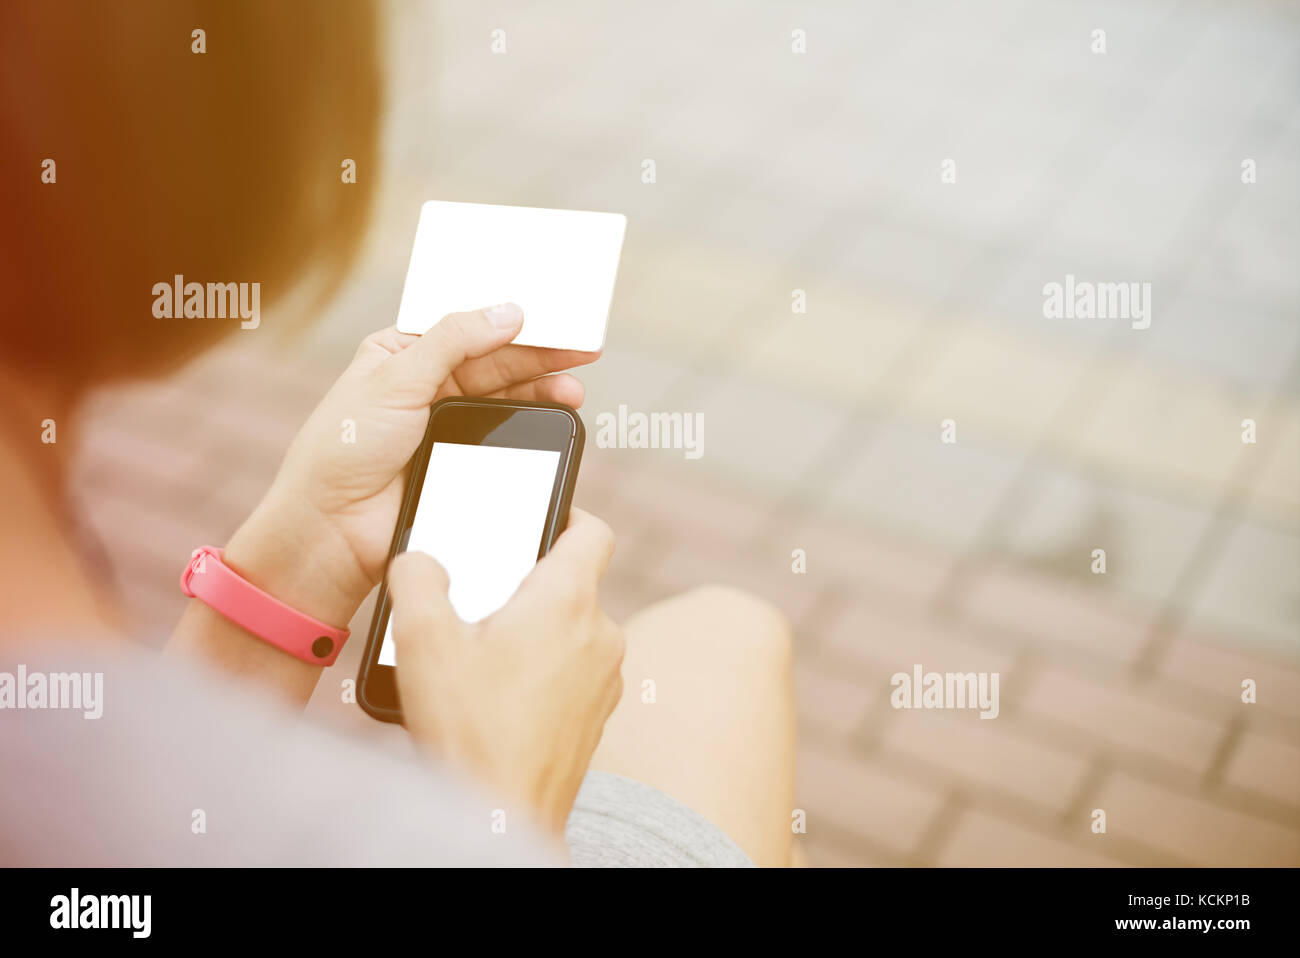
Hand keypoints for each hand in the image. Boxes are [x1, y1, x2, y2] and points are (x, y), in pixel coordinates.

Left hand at [222, 304, 596, 628]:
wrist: (332, 527)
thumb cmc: (343, 447)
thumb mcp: (396, 377)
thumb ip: (454, 341)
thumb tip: (508, 312)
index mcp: (400, 353)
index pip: (465, 327)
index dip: (509, 320)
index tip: (553, 318)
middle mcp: (424, 385)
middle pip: (494, 363)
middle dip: (539, 359)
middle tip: (583, 354)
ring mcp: (445, 426)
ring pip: (504, 402)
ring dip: (540, 394)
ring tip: (573, 393)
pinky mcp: (460, 463)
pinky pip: (503, 441)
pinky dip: (530, 429)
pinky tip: (552, 420)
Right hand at [386, 508, 624, 834]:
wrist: (500, 819)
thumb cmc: (468, 729)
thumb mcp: (423, 639)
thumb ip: (417, 578)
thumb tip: (420, 559)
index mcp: (568, 600)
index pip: (592, 530)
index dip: (566, 512)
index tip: (536, 516)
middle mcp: (601, 634)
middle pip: (574, 583)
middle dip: (529, 584)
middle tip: (482, 597)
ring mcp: (605, 680)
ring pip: (573, 631)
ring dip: (535, 631)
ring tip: (482, 653)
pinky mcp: (596, 718)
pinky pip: (573, 673)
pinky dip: (544, 671)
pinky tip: (498, 694)